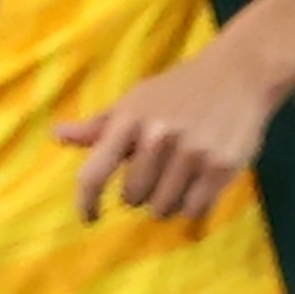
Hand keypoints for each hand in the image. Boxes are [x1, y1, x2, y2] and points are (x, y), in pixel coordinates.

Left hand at [56, 43, 278, 221]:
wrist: (236, 76)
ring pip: (164, 208)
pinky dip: (192, 205)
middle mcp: (158, 137)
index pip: (95, 171)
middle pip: (133, 198)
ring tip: (176, 177)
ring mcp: (192, 153)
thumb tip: (57, 136)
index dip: (86, 201)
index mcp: (129, 120)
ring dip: (166, 201)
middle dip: (138, 193)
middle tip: (153, 174)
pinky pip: (195, 210)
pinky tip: (196, 184)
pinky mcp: (222, 167)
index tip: (88, 217)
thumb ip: (99, 126)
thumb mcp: (134, 101)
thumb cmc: (176, 90)